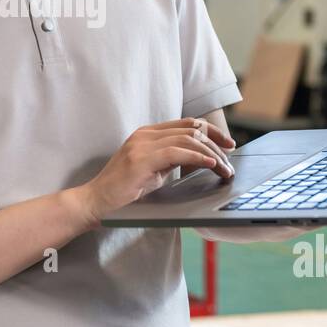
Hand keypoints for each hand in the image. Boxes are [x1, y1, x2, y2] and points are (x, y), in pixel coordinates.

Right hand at [73, 118, 235, 223]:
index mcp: (147, 134)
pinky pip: (177, 152)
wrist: (96, 202)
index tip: (228, 144)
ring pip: (188, 139)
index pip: (187, 124)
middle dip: (216, 144)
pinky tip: (210, 165)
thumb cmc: (124, 192)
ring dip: (211, 154)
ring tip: (224, 169)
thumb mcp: (153, 171)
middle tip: (230, 161)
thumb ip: (171, 160)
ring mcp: (141, 145)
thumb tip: (201, 159)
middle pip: (191, 129)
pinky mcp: (141, 159)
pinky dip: (198, 158)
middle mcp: (145, 134)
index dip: (211, 131)